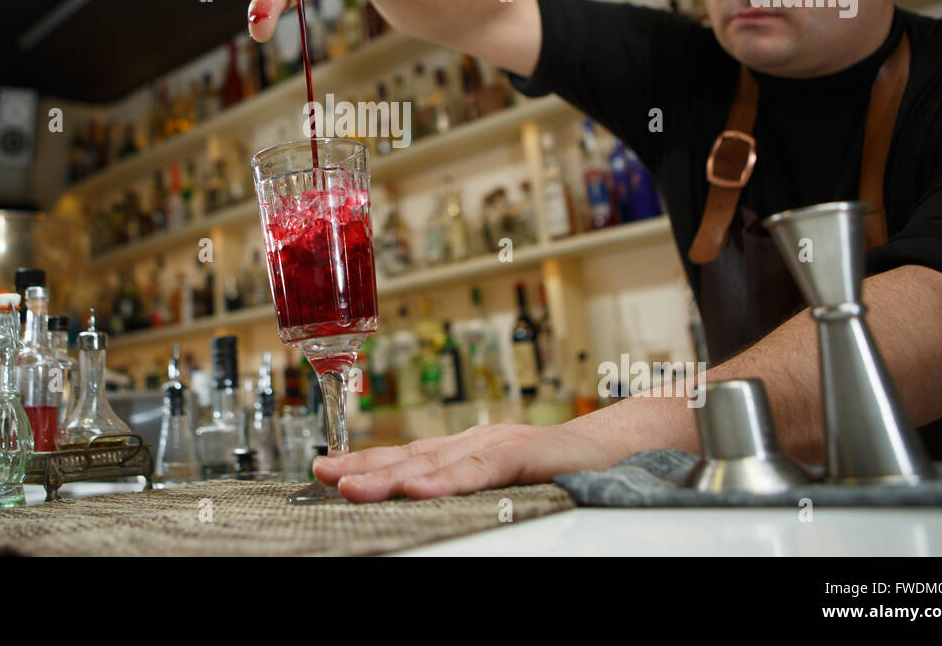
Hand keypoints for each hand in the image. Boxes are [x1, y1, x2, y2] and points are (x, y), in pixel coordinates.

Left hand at [311, 422, 614, 501]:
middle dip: (362, 467)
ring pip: (436, 461)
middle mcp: (475, 442)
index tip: (324, 468)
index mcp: (467, 449)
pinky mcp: (526, 455)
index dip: (365, 461)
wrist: (620, 446)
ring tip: (350, 484)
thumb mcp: (503, 478)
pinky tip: (420, 487)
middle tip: (321, 475)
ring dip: (389, 474)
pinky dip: (450, 479)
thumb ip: (465, 484)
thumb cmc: (563, 466)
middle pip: (410, 456)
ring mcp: (499, 445)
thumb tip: (417, 499)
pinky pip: (483, 470)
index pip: (407, 455)